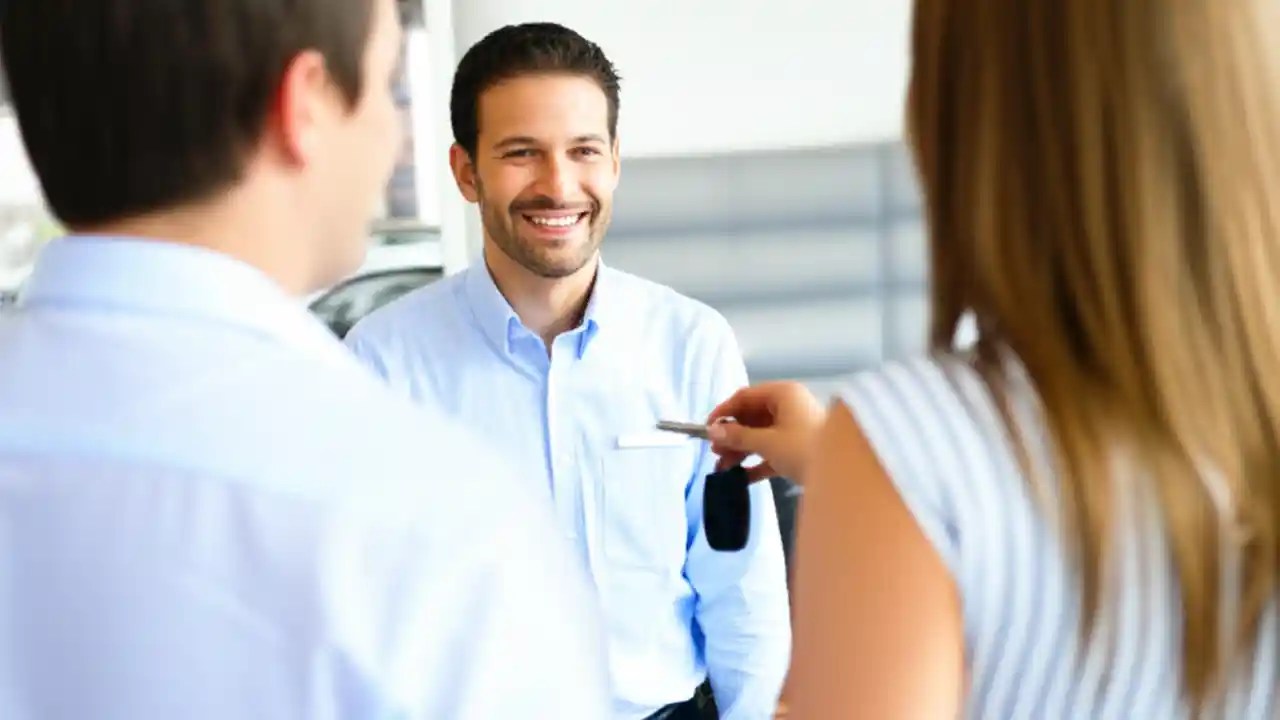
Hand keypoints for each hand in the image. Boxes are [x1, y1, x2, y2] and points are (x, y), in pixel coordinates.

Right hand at [705, 381, 826, 482]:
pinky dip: (756, 463)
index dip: (724, 412)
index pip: (745, 396)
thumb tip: (712, 432)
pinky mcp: (798, 450)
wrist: (843, 474)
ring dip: (741, 451)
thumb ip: (737, 437)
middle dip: (731, 436)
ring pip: (760, 436)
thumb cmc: (804, 449)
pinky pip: (771, 452)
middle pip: (751, 417)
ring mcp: (795, 428)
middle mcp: (789, 407)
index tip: (707, 429)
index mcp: (783, 394)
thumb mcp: (767, 442)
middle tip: (714, 452)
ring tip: (722, 468)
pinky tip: (741, 478)